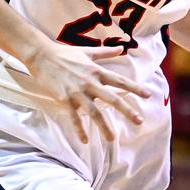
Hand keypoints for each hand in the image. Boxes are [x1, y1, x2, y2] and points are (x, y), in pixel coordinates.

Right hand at [25, 42, 150, 145]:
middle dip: (127, 111)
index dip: (135, 88)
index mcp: (97, 71)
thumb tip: (121, 48)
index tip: (148, 95)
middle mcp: (90, 82)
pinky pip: (73, 117)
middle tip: (139, 121)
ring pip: (94, 112)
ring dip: (104, 126)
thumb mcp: (87, 52)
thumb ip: (105, 52)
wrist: (41, 55)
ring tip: (112, 139)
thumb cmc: (64, 53)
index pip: (120, 81)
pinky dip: (79, 129)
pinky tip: (85, 140)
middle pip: (112, 99)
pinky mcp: (63, 99)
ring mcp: (76, 92)